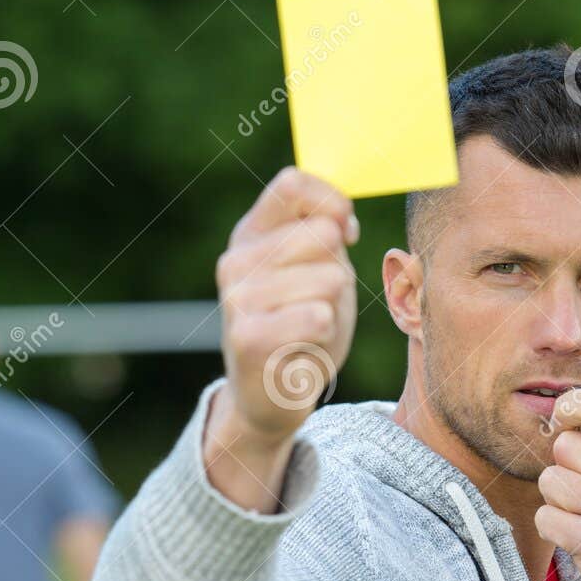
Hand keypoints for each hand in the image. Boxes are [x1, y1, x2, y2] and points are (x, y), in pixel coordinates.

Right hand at [206, 167, 358, 509]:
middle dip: (339, 270)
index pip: (292, 184)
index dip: (332, 202)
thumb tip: (340, 219)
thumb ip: (326, 233)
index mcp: (250, 235)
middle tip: (319, 303)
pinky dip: (324, 337)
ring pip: (328, 278)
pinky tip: (302, 351)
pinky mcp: (247, 338)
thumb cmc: (300, 327)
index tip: (345, 233)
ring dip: (333, 309)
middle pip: (321, 233)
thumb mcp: (317, 269)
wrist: (269, 397)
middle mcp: (235, 261)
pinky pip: (318, 317)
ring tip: (309, 330)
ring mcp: (237, 299)